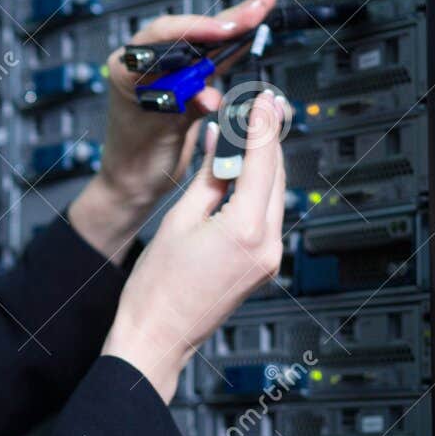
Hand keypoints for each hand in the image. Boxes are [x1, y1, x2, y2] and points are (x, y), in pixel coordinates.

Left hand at [95, 0, 277, 210]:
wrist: (134, 183)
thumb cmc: (132, 159)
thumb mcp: (158, 131)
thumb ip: (185, 107)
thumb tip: (211, 94)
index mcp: (127, 68)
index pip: (163, 35)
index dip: (196, 29)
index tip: (223, 30)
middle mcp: (146, 64)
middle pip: (190, 33)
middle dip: (227, 19)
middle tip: (258, 5)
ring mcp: (168, 73)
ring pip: (205, 44)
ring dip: (235, 28)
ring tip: (260, 9)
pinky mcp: (187, 85)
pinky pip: (212, 63)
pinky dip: (233, 51)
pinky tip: (250, 33)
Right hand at [102, 93, 287, 402]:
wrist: (158, 335)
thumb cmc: (159, 288)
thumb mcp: (180, 219)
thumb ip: (209, 177)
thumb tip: (221, 144)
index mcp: (246, 230)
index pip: (263, 162)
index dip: (263, 126)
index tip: (263, 101)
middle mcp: (267, 245)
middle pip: (276, 177)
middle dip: (267, 141)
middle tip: (258, 110)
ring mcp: (269, 259)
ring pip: (275, 195)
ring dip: (263, 165)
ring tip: (247, 136)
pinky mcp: (263, 266)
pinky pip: (266, 216)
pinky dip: (257, 191)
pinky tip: (240, 174)